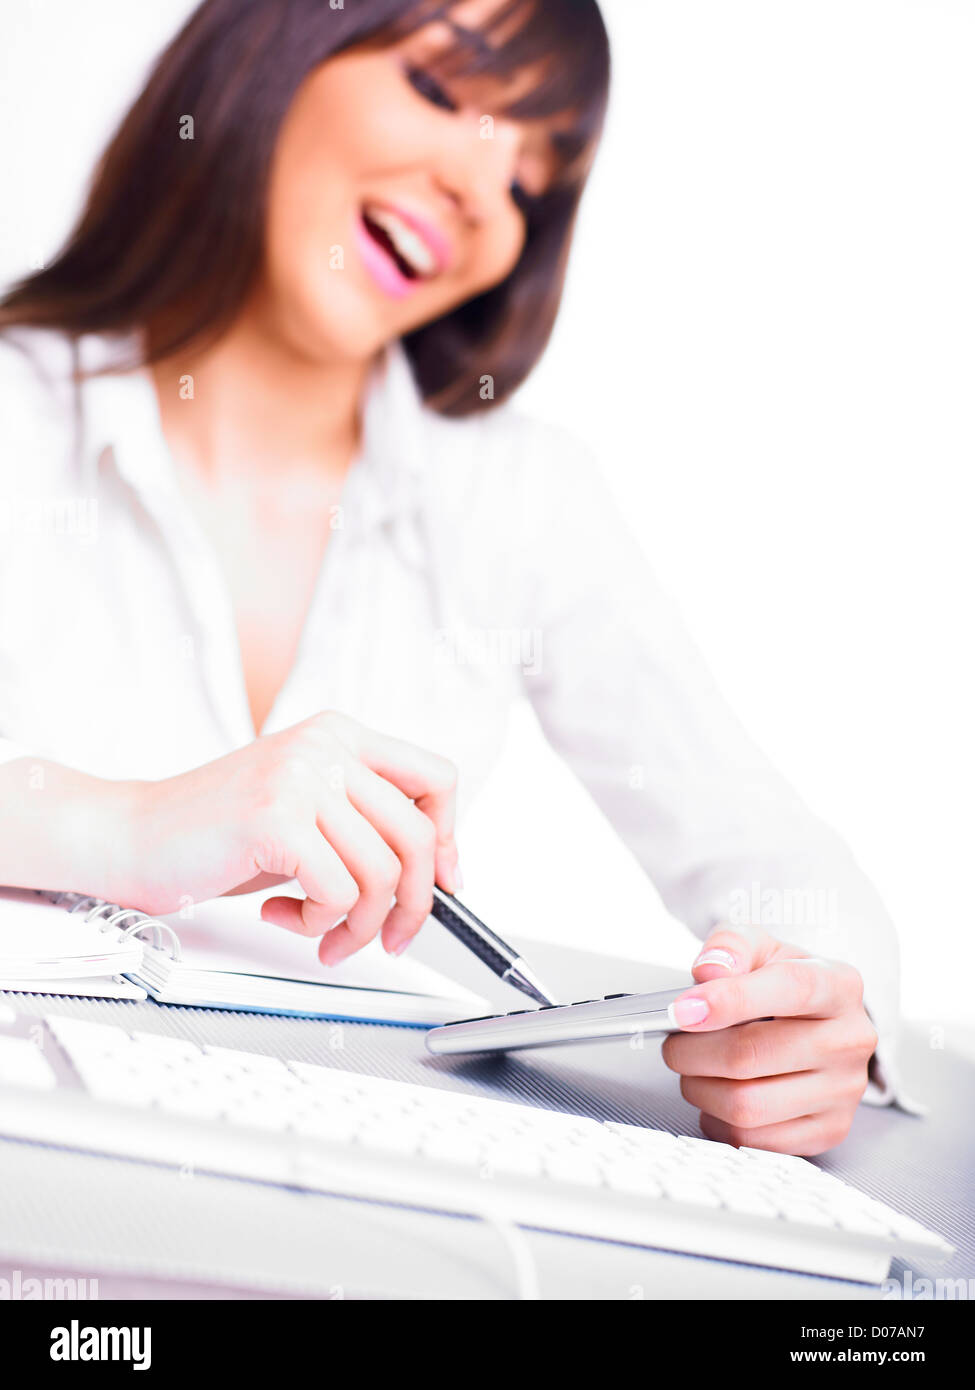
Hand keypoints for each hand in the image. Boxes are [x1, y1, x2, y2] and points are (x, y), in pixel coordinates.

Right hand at [111, 711, 458, 962]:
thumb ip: (365, 825)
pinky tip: (284, 914)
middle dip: (414, 904)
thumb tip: (438, 872)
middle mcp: (326, 746)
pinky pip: (338, 893)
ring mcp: (301, 778)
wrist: (133, 836)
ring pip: (382, 874)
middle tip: (390, 937)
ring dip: (357, 925)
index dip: (449, 839)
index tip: (445, 882)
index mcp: (340, 735)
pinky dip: (318, 923)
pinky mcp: (275, 818)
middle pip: (418, 836)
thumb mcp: (307, 813)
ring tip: (323, 933)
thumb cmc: (219, 833)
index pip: (437, 778)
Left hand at [661, 922, 878, 1154]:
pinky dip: (717, 1118)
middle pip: (751, 1054)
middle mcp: (849, 1040)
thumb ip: (731, 946)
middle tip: (674, 1041)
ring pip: (746, 1105)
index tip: (682, 1010)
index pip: (790, 989)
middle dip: (692, 1050)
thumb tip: (711, 972)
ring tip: (693, 1068)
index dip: (730, 1000)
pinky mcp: (828, 1130)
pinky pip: (751, 1140)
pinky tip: (717, 1093)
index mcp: (838, 985)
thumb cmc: (780, 983)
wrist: (813, 1021)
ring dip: (699, 1087)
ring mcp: (843, 1091)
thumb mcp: (758, 946)